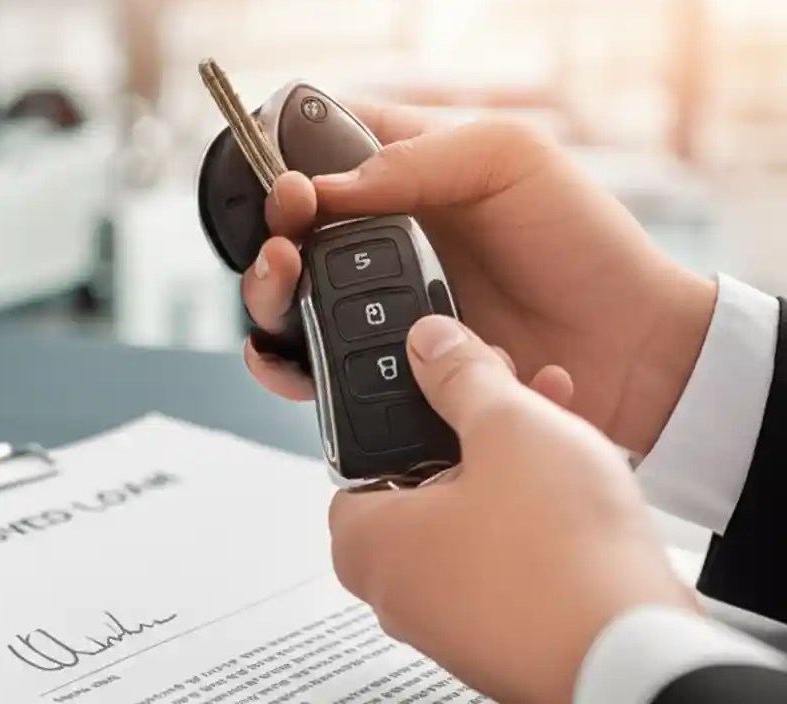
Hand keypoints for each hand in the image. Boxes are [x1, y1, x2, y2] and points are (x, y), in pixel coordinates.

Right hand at [242, 104, 716, 454]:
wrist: (630, 351)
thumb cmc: (583, 243)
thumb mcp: (511, 157)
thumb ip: (417, 158)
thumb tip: (330, 189)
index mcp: (409, 174)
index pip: (322, 154)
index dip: (290, 167)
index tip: (295, 190)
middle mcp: (385, 240)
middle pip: (291, 236)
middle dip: (271, 240)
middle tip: (284, 248)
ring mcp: (382, 308)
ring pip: (291, 303)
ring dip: (269, 296)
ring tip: (284, 286)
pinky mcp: (389, 368)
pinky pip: (318, 369)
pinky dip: (286, 365)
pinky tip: (277, 357)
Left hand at [329, 315, 699, 703]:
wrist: (639, 656)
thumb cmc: (560, 557)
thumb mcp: (509, 428)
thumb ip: (462, 376)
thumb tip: (431, 345)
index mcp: (366, 542)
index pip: (362, 457)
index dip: (410, 407)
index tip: (450, 377)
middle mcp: (397, 591)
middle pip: (425, 485)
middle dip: (477, 429)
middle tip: (517, 392)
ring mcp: (451, 623)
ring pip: (473, 520)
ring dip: (515, 467)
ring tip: (564, 423)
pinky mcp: (506, 640)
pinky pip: (509, 563)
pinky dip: (536, 522)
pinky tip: (581, 487)